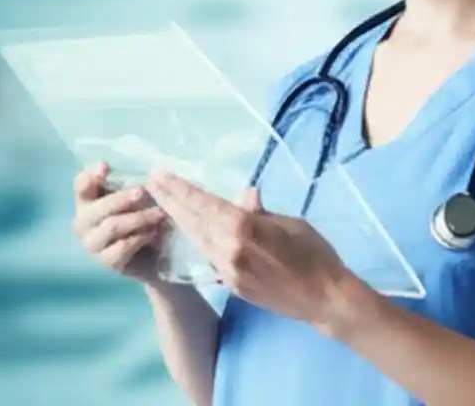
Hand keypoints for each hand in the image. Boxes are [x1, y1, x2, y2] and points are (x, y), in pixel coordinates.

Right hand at [72, 162, 169, 284]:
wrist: (156, 256)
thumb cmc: (144, 218)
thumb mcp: (142, 198)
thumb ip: (137, 185)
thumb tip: (152, 174)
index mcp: (88, 200)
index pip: (81, 184)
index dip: (91, 175)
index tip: (105, 166)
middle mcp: (84, 221)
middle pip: (97, 207)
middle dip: (121, 198)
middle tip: (143, 192)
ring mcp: (92, 244)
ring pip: (111, 226)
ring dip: (138, 218)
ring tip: (159, 214)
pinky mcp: (106, 262)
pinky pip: (122, 247)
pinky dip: (140, 238)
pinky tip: (154, 233)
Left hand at [144, 168, 361, 330]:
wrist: (325, 299)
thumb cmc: (315, 255)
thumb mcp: (290, 223)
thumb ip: (260, 211)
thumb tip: (244, 196)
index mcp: (244, 228)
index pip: (204, 204)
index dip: (180, 189)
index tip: (161, 175)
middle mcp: (229, 249)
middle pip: (192, 221)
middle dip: (169, 200)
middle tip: (149, 182)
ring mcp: (228, 270)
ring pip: (196, 239)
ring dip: (177, 219)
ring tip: (160, 201)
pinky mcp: (231, 285)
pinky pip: (207, 256)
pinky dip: (195, 239)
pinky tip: (185, 229)